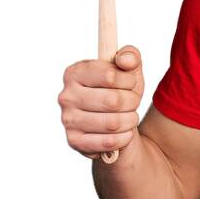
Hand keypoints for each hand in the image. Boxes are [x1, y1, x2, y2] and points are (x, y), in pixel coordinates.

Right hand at [59, 45, 144, 160]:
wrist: (118, 123)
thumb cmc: (121, 92)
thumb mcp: (129, 71)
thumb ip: (130, 57)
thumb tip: (126, 60)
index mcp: (76, 72)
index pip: (110, 76)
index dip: (128, 81)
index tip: (129, 83)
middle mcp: (67, 96)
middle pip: (113, 101)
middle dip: (132, 102)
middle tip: (132, 102)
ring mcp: (68, 119)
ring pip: (113, 123)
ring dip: (130, 120)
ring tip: (129, 117)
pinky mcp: (74, 141)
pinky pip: (109, 142)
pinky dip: (124, 137)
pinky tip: (124, 133)